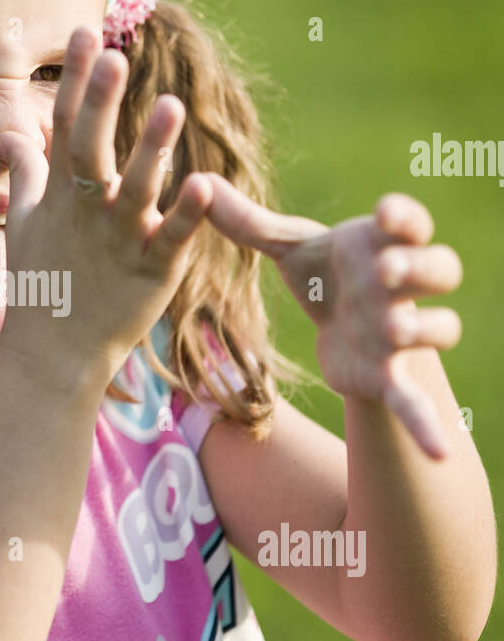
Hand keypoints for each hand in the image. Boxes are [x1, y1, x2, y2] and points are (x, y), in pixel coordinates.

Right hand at [0, 26, 213, 384]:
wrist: (54, 355)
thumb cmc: (43, 286)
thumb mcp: (26, 225)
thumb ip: (27, 173)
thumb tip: (13, 133)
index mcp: (61, 196)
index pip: (64, 127)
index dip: (74, 81)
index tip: (85, 32)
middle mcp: (87, 212)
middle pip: (91, 149)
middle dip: (100, 103)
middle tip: (113, 55)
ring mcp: (119, 241)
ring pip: (136, 189)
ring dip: (151, 149)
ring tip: (170, 106)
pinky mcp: (152, 272)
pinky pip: (173, 238)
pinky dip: (188, 214)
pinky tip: (207, 183)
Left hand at [200, 175, 462, 458]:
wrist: (341, 330)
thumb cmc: (325, 275)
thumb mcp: (290, 248)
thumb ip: (249, 222)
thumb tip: (199, 186)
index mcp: (380, 245)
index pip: (407, 222)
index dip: (403, 216)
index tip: (385, 213)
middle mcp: (401, 287)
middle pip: (439, 267)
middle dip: (419, 267)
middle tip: (385, 271)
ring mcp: (402, 333)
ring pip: (440, 327)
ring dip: (424, 328)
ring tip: (393, 332)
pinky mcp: (393, 376)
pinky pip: (417, 401)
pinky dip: (428, 426)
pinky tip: (439, 454)